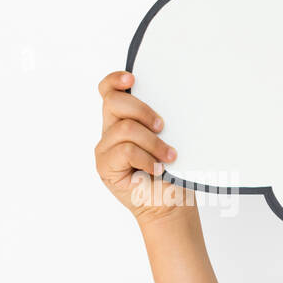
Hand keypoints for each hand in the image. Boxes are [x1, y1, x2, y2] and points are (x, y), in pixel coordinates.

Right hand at [95, 70, 195, 226]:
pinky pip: (126, 150)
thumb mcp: (171, 140)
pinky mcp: (105, 166)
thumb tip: (177, 102)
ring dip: (153, 143)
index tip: (132, 79)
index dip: (115, 80)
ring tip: (169, 157)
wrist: (172, 204)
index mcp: (124, 120)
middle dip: (142, 110)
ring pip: (125, 128)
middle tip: (162, 127)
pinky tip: (157, 168)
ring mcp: (105, 148)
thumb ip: (162, 121)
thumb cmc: (174, 173)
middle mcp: (110, 131)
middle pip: (114, 102)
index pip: (108, 91)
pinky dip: (147, 158)